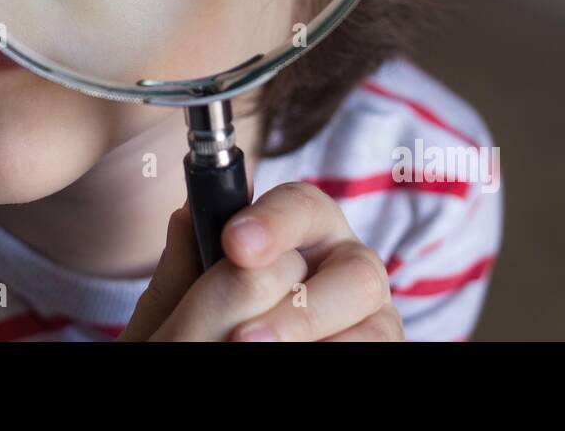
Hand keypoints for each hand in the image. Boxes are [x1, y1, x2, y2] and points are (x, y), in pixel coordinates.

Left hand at [118, 181, 402, 340]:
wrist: (215, 352)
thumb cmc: (201, 327)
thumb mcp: (184, 297)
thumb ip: (188, 258)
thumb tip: (190, 209)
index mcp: (299, 230)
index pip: (302, 204)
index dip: (273, 221)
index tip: (235, 244)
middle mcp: (344, 264)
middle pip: (354, 266)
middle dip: (298, 306)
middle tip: (242, 335)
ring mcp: (369, 311)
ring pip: (368, 315)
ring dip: (309, 332)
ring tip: (250, 348)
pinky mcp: (380, 342)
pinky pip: (372, 345)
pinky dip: (329, 352)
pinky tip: (289, 359)